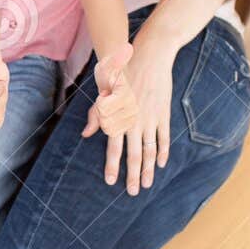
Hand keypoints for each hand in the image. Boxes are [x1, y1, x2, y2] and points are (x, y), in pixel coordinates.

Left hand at [83, 37, 174, 193]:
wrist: (148, 56)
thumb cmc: (121, 72)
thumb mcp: (103, 92)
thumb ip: (96, 115)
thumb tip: (86, 134)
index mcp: (118, 117)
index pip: (114, 148)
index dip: (112, 166)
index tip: (111, 181)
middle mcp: (134, 121)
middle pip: (133, 155)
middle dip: (132, 175)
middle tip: (132, 192)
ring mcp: (150, 118)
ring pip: (149, 150)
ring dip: (147, 169)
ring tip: (146, 185)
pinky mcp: (163, 113)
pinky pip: (163, 138)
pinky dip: (162, 152)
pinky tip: (159, 164)